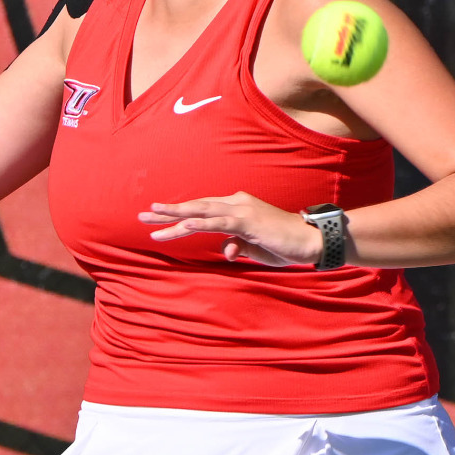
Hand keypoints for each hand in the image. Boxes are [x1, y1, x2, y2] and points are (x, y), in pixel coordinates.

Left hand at [139, 191, 323, 266]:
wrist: (311, 240)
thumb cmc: (285, 244)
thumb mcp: (255, 249)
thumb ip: (238, 247)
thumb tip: (226, 251)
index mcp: (237, 207)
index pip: (202, 210)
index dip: (179, 214)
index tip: (157, 218)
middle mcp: (237, 203)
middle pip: (196, 206)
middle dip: (168, 211)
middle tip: (143, 215)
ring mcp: (242, 210)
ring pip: (201, 211)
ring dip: (176, 216)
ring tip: (153, 219)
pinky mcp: (248, 221)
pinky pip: (219, 222)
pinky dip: (199, 222)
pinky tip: (182, 224)